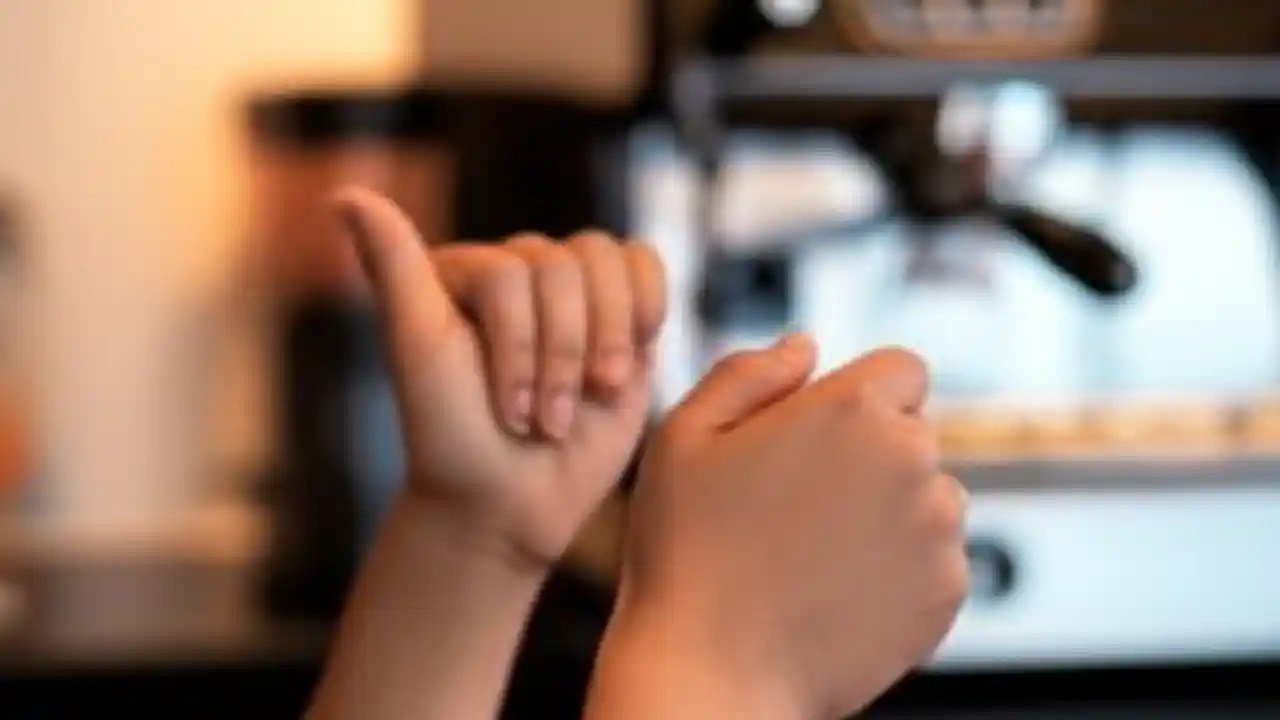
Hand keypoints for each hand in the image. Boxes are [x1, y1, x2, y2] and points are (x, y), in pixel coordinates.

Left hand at [332, 187, 664, 570]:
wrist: (510, 505)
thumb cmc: (454, 439)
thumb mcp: (418, 353)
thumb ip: (394, 268)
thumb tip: (344, 194)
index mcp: (466, 271)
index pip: (511, 271)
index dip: (519, 344)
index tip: (507, 414)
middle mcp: (519, 271)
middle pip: (565, 268)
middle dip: (561, 356)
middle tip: (546, 424)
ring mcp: (573, 294)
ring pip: (608, 263)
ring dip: (604, 340)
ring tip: (596, 396)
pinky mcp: (620, 318)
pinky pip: (646, 270)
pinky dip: (647, 306)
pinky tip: (630, 355)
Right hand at [591, 336, 967, 719]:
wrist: (712, 673)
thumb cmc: (687, 554)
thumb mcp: (683, 436)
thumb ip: (747, 373)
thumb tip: (805, 346)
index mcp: (851, 409)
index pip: (902, 368)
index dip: (860, 398)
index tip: (819, 438)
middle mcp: (911, 459)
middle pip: (914, 433)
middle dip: (870, 455)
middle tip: (799, 504)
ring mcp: (937, 529)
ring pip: (931, 496)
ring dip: (890, 510)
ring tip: (816, 553)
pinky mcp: (948, 590)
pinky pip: (936, 558)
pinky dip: (900, 568)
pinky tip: (836, 589)